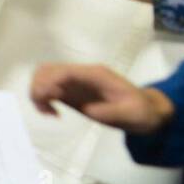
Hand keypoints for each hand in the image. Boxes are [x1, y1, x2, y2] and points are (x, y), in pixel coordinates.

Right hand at [30, 63, 174, 134]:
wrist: (146, 112)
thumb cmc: (141, 112)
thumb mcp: (132, 114)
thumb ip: (111, 111)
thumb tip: (89, 110)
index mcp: (95, 75)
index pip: (64, 71)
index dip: (51, 81)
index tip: (51, 98)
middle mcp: (81, 74)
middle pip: (47, 69)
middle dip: (39, 87)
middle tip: (48, 109)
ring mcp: (74, 83)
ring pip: (43, 76)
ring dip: (38, 92)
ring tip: (48, 112)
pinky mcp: (70, 92)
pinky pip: (48, 88)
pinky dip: (42, 98)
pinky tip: (51, 113)